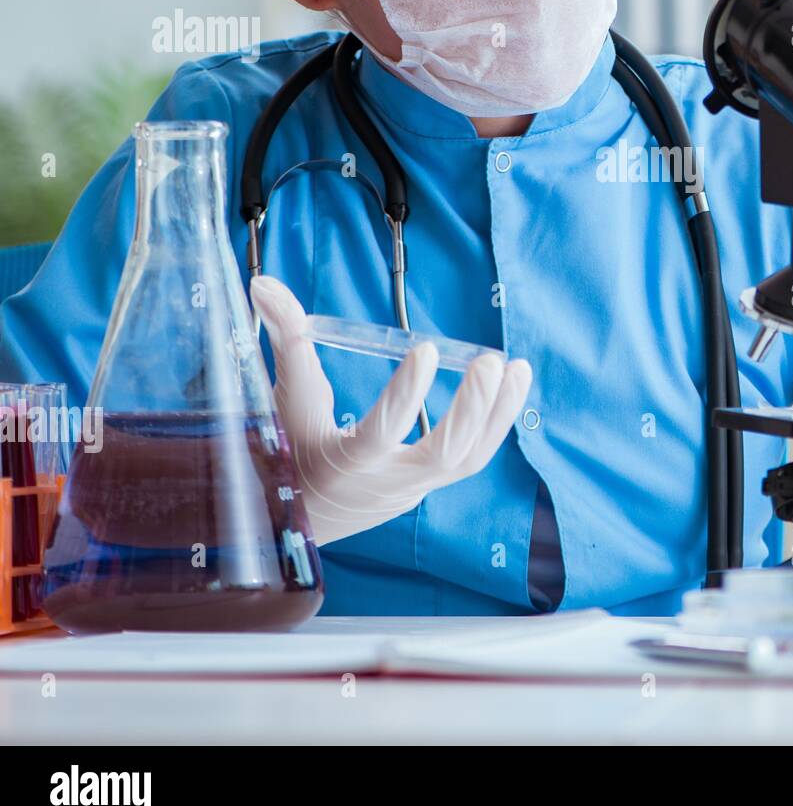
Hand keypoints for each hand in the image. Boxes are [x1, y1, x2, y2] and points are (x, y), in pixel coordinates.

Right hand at [250, 275, 531, 545]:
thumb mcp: (282, 399)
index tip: (424, 349)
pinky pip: (473, 456)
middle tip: (489, 361)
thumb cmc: (283, 455)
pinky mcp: (429, 485)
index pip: (380, 433)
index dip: (404, 395)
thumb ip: (284, 339)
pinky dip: (496, 421)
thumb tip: (263, 285)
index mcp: (343, 466)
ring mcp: (412, 489)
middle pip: (443, 456)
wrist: (293, 521)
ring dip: (497, 413)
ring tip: (516, 366)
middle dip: (472, 410)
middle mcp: (385, 485)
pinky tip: (512, 384)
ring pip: (469, 460)